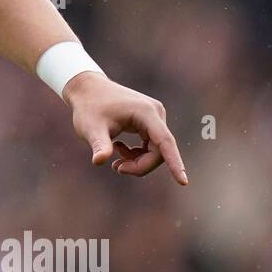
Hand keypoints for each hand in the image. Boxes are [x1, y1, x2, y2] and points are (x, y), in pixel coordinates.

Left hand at [64, 72, 188, 185]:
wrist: (87, 89)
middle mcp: (155, 113)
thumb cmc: (89, 108)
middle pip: (159, 151)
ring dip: (138, 161)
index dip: (174, 163)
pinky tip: (119, 148)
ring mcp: (154, 117)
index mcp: (145, 112)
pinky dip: (137, 154)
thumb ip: (99, 144)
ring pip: (156, 150)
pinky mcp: (150, 122)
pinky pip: (151, 146)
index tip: (183, 182)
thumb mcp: (91, 128)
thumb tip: (99, 161)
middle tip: (117, 168)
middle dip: (140, 165)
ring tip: (115, 161)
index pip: (165, 142)